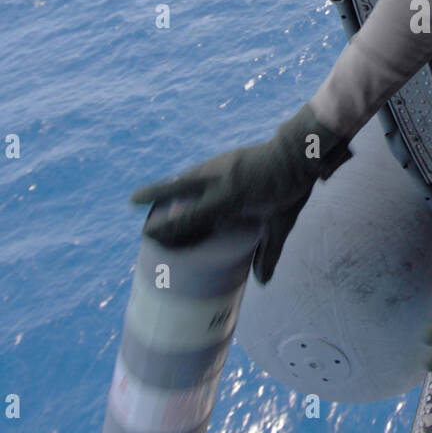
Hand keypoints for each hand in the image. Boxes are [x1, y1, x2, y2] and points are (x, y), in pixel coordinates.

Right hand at [130, 103, 351, 282]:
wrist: (298, 150)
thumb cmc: (291, 188)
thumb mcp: (282, 221)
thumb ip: (270, 250)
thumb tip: (262, 282)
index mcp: (233, 195)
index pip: (194, 215)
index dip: (171, 226)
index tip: (150, 235)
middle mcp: (221, 179)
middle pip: (179, 187)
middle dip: (154, 194)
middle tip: (132, 201)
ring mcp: (221, 165)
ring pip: (186, 177)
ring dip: (166, 186)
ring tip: (146, 196)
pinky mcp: (224, 159)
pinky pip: (197, 171)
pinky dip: (184, 180)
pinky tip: (178, 186)